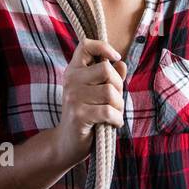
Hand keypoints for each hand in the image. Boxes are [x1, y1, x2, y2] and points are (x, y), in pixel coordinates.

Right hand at [52, 38, 126, 167]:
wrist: (66, 143)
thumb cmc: (86, 115)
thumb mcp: (97, 93)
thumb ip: (109, 77)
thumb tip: (121, 63)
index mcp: (74, 70)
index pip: (85, 45)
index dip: (103, 47)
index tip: (115, 58)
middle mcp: (71, 80)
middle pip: (106, 70)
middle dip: (119, 86)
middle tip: (116, 100)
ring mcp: (73, 97)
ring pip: (110, 92)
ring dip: (119, 106)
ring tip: (114, 114)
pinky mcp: (79, 115)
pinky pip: (108, 111)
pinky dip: (117, 119)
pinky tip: (113, 124)